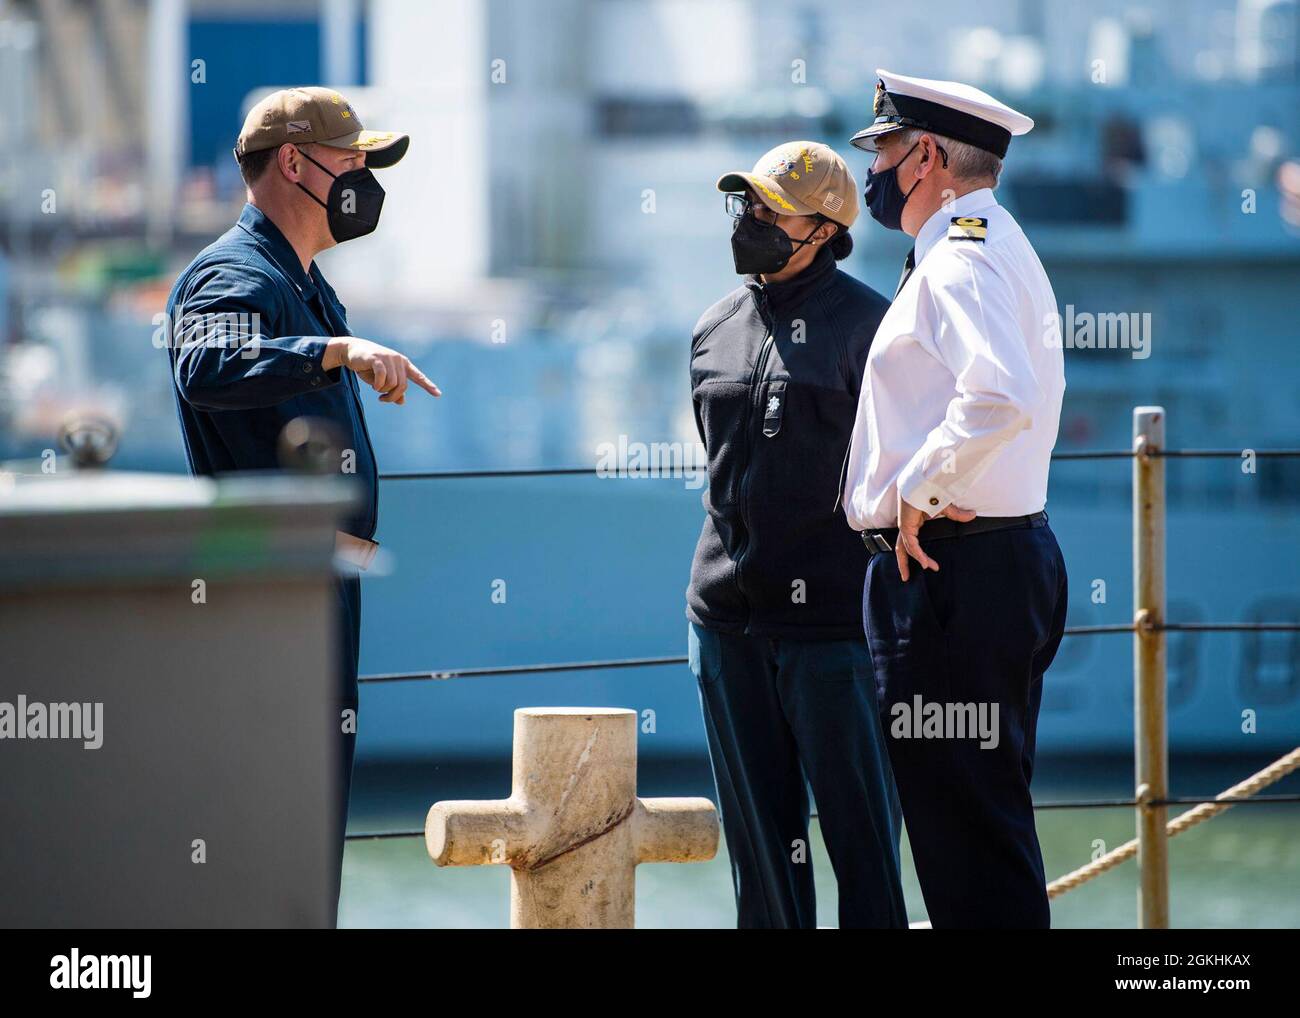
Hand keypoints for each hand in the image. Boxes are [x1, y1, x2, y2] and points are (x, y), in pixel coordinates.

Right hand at [324, 338, 440, 404]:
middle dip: (392, 396)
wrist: (351, 350)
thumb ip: (392, 389)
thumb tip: (402, 401)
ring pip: (393, 383)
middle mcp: (398, 360)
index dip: (428, 385)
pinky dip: (378, 385)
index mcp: (403, 364)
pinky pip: (382, 377)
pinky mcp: (377, 358)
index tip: (438, 394)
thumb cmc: (368, 366)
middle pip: (402, 386)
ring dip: (383, 391)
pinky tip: (374, 386)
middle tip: (382, 399)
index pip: (418, 376)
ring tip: (376, 389)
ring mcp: (389, 358)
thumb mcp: (381, 380)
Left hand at [894, 495, 975, 581]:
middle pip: (902, 548)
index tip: (929, 565)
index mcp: (913, 523)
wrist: (924, 481)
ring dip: (910, 562)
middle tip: (905, 578)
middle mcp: (907, 526)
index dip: (918, 554)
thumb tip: (973, 516)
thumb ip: (957, 514)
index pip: (911, 542)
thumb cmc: (931, 491)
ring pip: (904, 549)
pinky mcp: (906, 525)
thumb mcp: (945, 507)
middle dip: (903, 563)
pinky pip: (911, 544)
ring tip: (915, 574)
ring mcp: (905, 525)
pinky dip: (917, 554)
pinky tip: (925, 563)